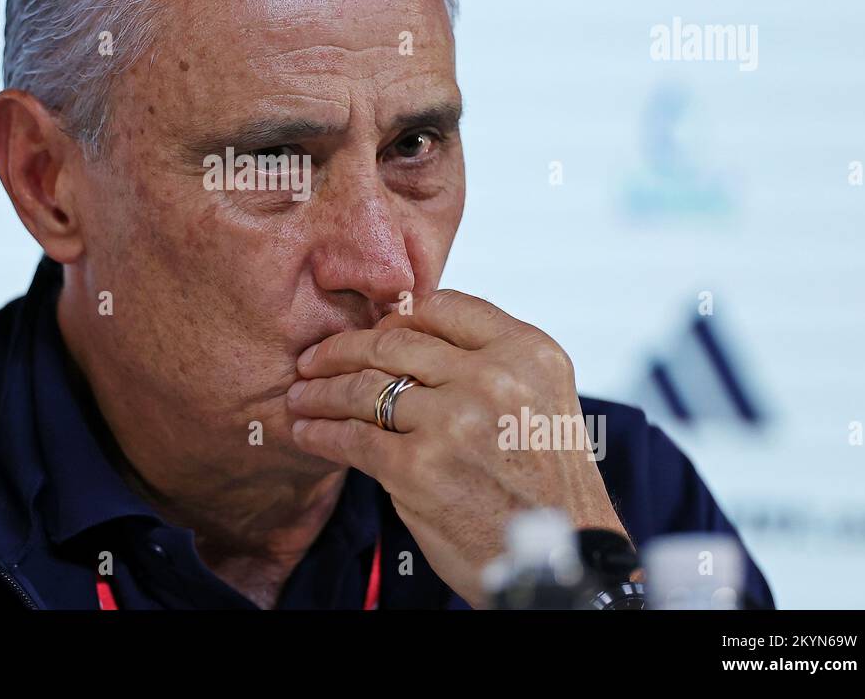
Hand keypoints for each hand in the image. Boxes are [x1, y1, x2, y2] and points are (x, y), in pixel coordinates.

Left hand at [287, 289, 627, 606]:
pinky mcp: (418, 467)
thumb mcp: (540, 399)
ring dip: (322, 391)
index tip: (370, 331)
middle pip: (393, 342)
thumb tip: (403, 338)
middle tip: (314, 359)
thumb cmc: (546, 483)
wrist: (563, 558)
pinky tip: (308, 433)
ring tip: (302, 396)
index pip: (441, 307)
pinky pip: (353, 438)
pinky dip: (322, 434)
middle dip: (342, 350)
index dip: (395, 318)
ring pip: (364, 388)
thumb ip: (486, 363)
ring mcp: (453, 420)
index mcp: (527, 351)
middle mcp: (493, 377)